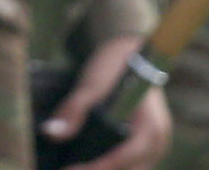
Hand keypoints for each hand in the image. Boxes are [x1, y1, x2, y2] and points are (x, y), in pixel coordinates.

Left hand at [39, 36, 171, 169]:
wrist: (130, 50)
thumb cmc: (114, 66)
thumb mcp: (92, 85)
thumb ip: (73, 110)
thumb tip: (50, 133)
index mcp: (150, 129)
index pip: (122, 159)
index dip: (96, 168)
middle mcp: (158, 142)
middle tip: (69, 168)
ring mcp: (155, 146)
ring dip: (107, 169)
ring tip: (77, 166)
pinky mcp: (148, 145)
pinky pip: (132, 164)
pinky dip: (114, 165)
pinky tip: (90, 163)